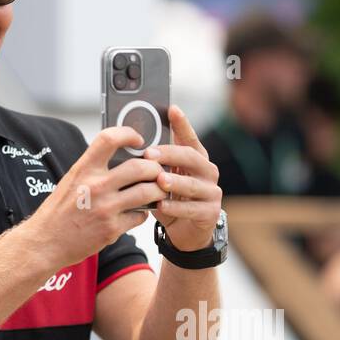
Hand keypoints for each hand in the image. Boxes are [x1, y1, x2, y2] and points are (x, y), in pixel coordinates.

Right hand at [21, 124, 166, 270]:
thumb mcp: (71, 181)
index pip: (109, 139)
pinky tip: (138, 212)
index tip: (138, 139)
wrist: (46, 242)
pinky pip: (140, 216)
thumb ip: (93, 168)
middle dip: (155, 168)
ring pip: (147, 192)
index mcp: (83, 170)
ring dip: (157, 190)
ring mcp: (105, 208)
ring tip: (156, 190)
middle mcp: (95, 186)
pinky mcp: (112, 229)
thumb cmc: (58, 211)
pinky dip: (144, 213)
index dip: (129, 134)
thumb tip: (120, 157)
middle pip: (139, 167)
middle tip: (157, 171)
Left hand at [148, 105, 223, 252]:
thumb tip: (128, 144)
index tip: (172, 109)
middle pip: (191, 157)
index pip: (189, 137)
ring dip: (174, 182)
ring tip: (159, 180)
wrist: (184, 231)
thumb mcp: (162, 177)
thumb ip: (154, 163)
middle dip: (170, 154)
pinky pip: (193, 208)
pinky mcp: (210, 212)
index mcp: (195, 159)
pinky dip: (176, 206)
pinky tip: (162, 205)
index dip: (182, 123)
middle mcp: (207, 171)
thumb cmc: (169, 198)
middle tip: (150, 154)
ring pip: (193, 184)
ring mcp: (211, 192)